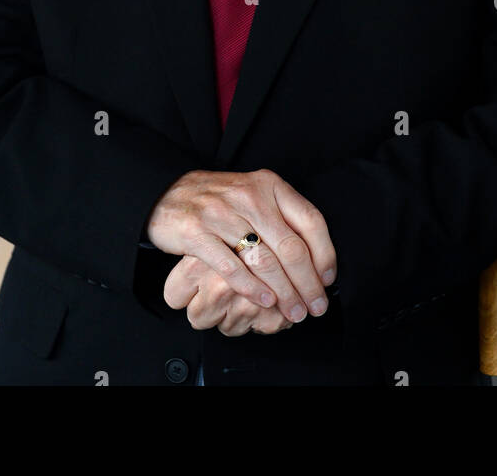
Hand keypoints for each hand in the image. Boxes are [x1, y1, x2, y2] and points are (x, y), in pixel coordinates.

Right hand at [146, 168, 336, 323]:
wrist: (167, 193)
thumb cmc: (217, 200)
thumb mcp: (255, 195)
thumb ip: (282, 217)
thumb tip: (317, 257)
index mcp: (269, 185)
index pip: (310, 220)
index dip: (324, 253)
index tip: (328, 279)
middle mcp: (249, 196)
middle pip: (290, 246)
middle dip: (307, 283)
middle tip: (315, 306)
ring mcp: (222, 213)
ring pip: (264, 260)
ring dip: (284, 292)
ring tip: (294, 311)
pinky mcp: (197, 233)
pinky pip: (231, 266)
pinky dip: (251, 288)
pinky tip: (264, 301)